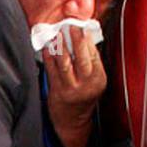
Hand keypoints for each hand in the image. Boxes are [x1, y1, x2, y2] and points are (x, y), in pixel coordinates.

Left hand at [42, 25, 105, 146]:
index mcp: (99, 80)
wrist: (73, 121)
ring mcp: (71, 89)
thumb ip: (91, 62)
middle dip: (76, 39)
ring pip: (65, 62)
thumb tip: (85, 37)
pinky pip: (52, 70)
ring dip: (61, 46)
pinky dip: (49, 57)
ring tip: (58, 33)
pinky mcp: (57, 92)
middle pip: (81, 57)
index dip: (87, 40)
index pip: (94, 55)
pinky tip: (47, 47)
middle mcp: (86, 85)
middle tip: (72, 25)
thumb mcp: (94, 81)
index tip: (83, 26)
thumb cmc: (84, 96)